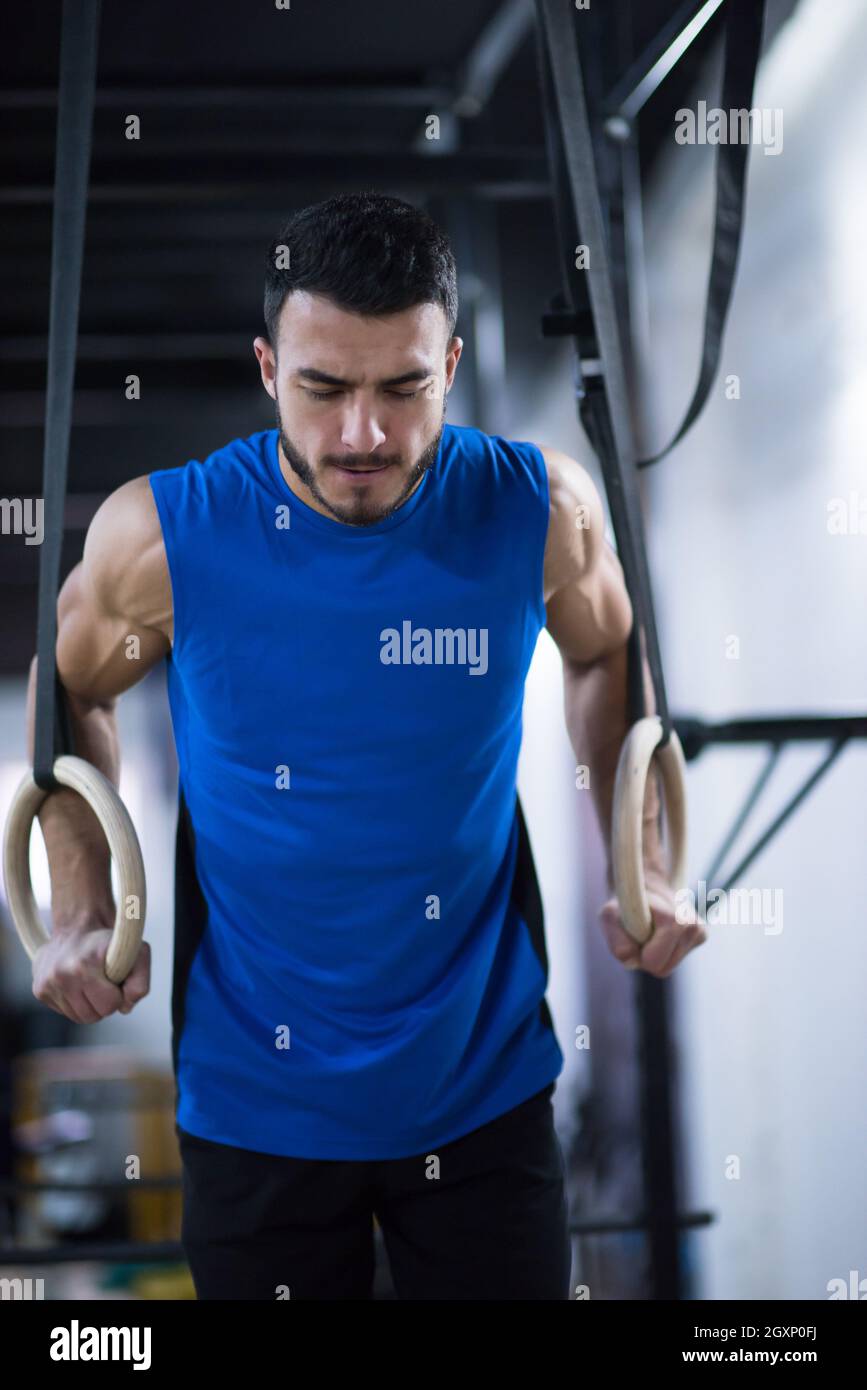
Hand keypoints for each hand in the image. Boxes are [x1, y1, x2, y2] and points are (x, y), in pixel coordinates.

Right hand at [32, 921, 150, 1023]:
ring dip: (89, 1005)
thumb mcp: (136, 952)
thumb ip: (140, 981)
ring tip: (91, 982)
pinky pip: (65, 1012)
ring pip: (78, 1017)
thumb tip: (126, 1008)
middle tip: (104, 983)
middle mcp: (60, 975)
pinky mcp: (39, 990)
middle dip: (103, 1003)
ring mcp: (46, 984)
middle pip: (92, 1016)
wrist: (78, 927)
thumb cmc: (109, 943)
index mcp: (84, 966)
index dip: (118, 995)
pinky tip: (77, 984)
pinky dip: (75, 1002)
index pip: (109, 1005)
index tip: (116, 980)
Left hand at [598, 865, 706, 977]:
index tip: (635, 934)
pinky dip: (662, 953)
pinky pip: (672, 962)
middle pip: (663, 969)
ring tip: (649, 931)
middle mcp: (695, 928)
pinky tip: (659, 934)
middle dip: (646, 957)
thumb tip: (629, 962)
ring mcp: (700, 933)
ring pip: (668, 967)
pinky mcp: (700, 938)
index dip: (640, 954)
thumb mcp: (610, 916)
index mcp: (678, 921)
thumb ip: (616, 940)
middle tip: (640, 933)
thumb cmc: (627, 901)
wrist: (647, 886)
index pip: (655, 962)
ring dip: (653, 955)